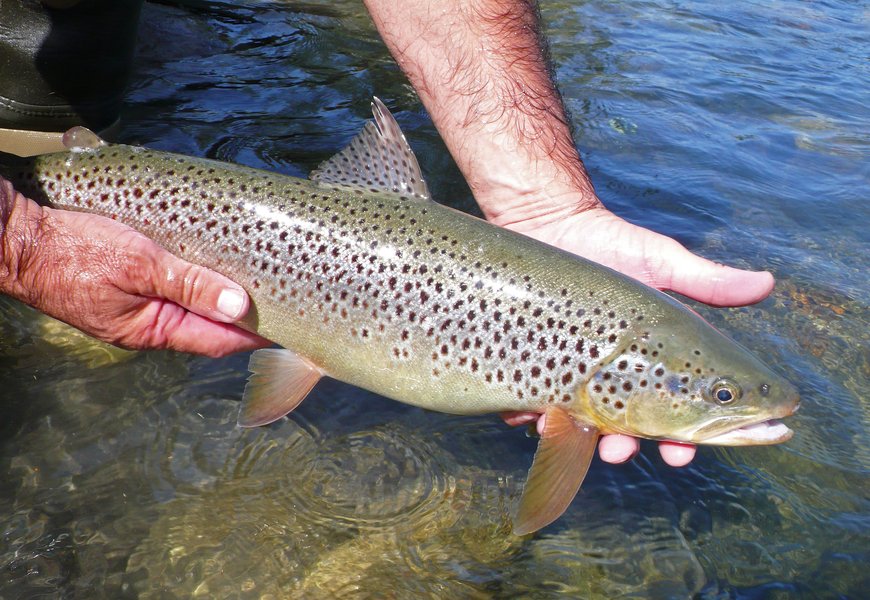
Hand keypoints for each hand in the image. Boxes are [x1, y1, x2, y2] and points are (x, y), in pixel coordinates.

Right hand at [0, 178, 268, 356]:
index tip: (287, 325)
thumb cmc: (72, 250)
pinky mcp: (126, 288)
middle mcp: (146, 325)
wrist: (15, 236)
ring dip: (220, 298)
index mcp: (150, 330)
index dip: (253, 334)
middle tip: (282, 301)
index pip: (217, 340)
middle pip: (207, 327)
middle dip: (243, 318)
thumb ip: (190, 284)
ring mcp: (135, 308)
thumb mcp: (138, 263)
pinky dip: (195, 283)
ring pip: (191, 308)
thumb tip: (240, 307)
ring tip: (257, 283)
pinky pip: (171, 291)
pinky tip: (212, 267)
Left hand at [495, 203, 774, 466]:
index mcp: (654, 361)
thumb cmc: (611, 244)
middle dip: (627, 448)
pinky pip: (532, 402)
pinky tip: (535, 418)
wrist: (553, 223)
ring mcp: (573, 374)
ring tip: (580, 439)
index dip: (684, 439)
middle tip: (621, 451)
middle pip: (627, 431)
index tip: (682, 451)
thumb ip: (706, 281)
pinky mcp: (535, 364)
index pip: (677, 413)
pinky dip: (534, 416)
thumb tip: (766, 283)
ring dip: (581, 442)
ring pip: (580, 427)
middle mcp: (614, 376)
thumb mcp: (660, 261)